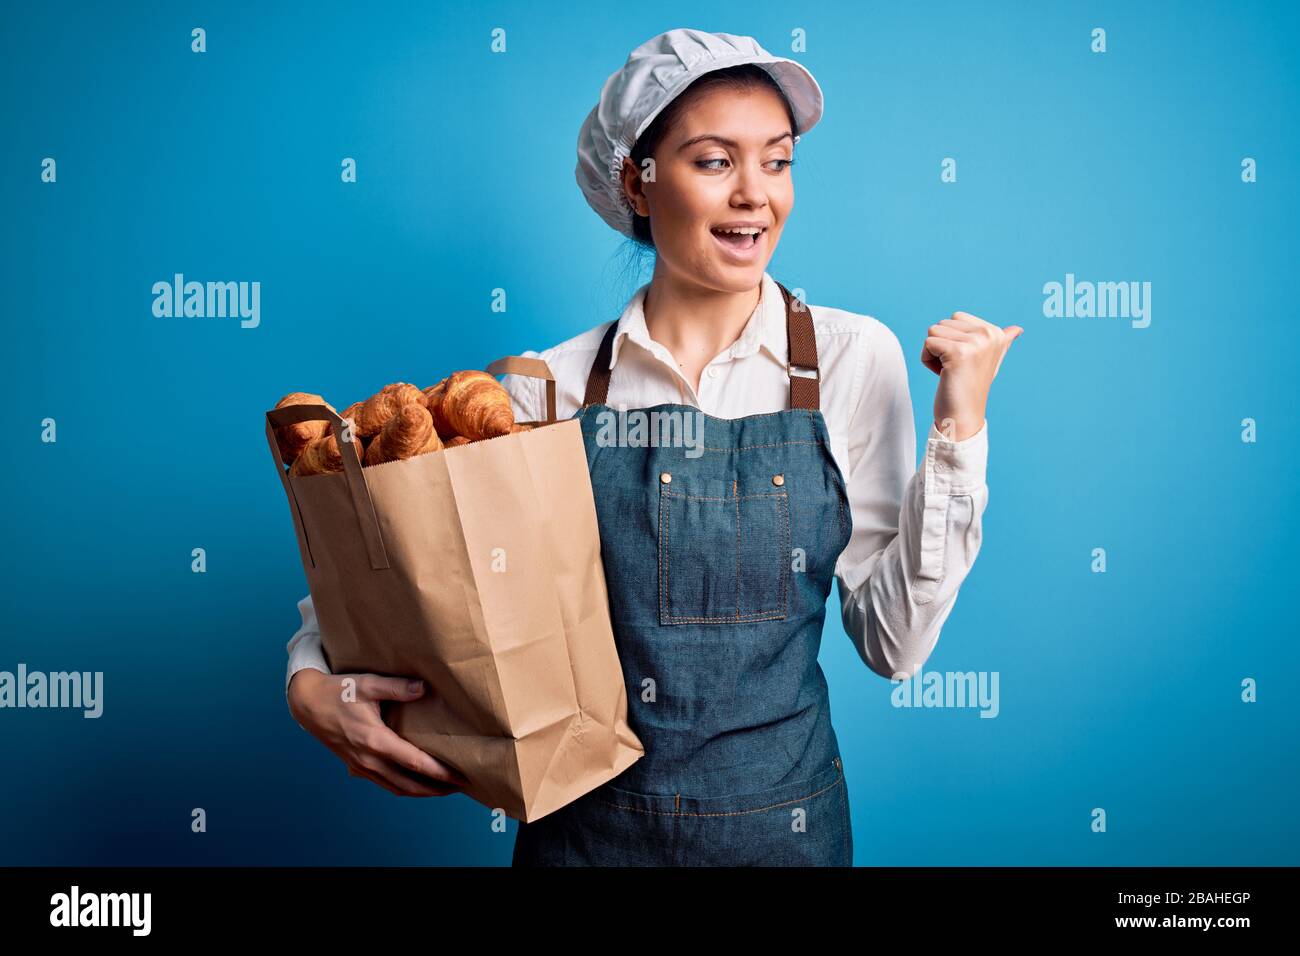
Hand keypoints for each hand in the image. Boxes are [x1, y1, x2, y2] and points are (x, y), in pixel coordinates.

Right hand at [287, 669, 470, 796]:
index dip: (439, 771)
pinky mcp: (357, 766)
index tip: (460, 774)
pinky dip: (405, 788)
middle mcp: (368, 759)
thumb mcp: (367, 684)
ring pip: (397, 788)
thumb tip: (423, 688)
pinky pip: (385, 784)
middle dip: (437, 788)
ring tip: (445, 789)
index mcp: (374, 739)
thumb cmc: (339, 691)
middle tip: (461, 785)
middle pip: (409, 783)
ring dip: (422, 792)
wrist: (307, 704)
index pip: (414, 762)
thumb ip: (396, 687)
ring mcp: (361, 766)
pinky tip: (418, 785)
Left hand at [921, 311, 1021, 440]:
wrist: (963, 416)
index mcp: (996, 333)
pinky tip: (942, 374)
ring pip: (933, 331)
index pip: (957, 317)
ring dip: (933, 353)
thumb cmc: (971, 388)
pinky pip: (928, 343)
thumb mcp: (989, 360)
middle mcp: (989, 334)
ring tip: (949, 371)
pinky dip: (927, 360)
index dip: (952, 339)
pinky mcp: (958, 352)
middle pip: (943, 322)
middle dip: (941, 345)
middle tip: (955, 368)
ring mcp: (975, 342)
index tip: (964, 361)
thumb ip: (1002, 341)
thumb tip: (1018, 328)